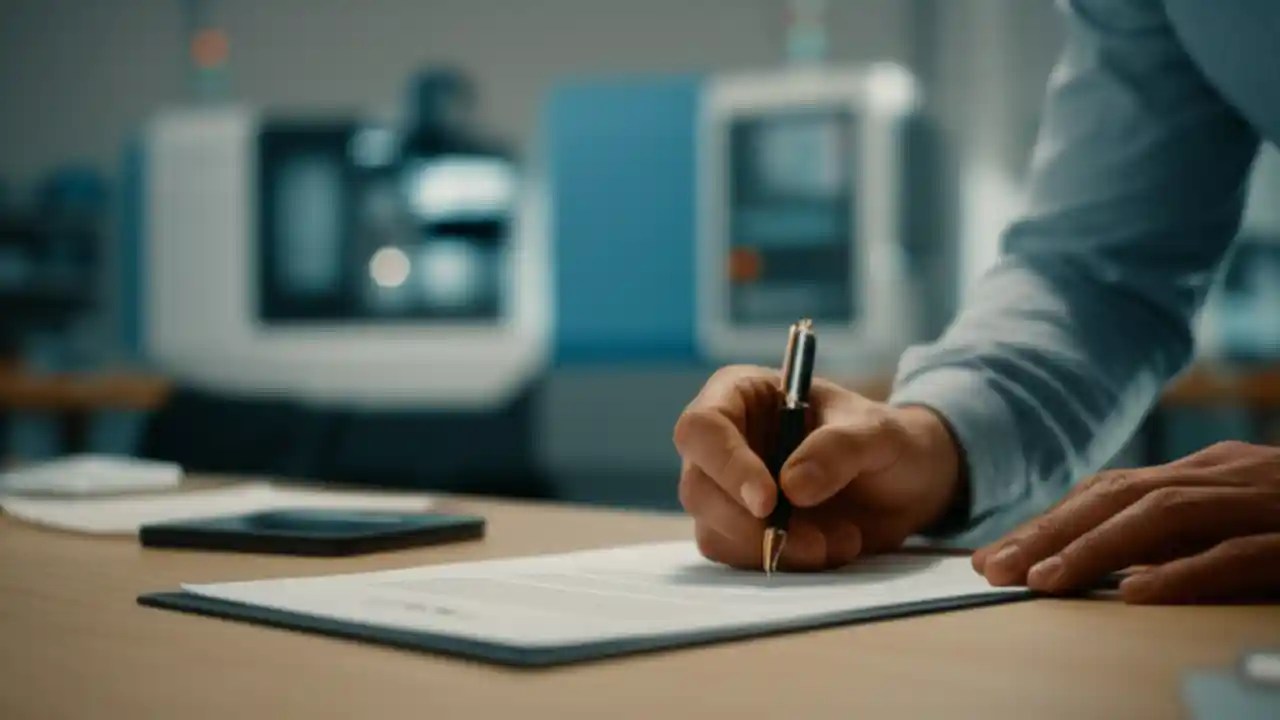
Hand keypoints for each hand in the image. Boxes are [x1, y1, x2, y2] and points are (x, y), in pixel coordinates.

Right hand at [673, 365, 961, 570]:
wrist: (906, 484)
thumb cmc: (887, 440)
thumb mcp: (876, 433)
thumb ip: (838, 449)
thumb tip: (791, 487)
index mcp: (742, 395)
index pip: (703, 427)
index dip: (726, 464)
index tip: (768, 500)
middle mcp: (723, 443)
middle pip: (698, 487)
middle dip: (750, 523)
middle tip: (814, 540)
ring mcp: (729, 491)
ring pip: (715, 531)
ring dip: (773, 548)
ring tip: (839, 541)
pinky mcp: (742, 532)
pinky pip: (740, 557)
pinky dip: (785, 561)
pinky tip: (830, 547)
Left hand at [973, 440, 1279, 602]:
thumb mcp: (1242, 517)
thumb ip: (1183, 533)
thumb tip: (1114, 571)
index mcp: (1210, 473)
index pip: (1112, 490)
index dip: (1050, 520)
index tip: (996, 556)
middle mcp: (1230, 476)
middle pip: (1122, 496)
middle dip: (1050, 532)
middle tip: (995, 568)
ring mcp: (1269, 502)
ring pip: (1166, 516)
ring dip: (1097, 548)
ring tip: (1046, 581)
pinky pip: (1240, 553)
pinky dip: (1184, 571)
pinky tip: (1136, 593)